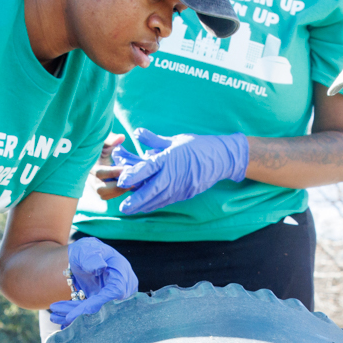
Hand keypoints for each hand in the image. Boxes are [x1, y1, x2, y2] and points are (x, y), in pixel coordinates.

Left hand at [48, 237, 138, 327]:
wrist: (83, 256)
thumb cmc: (87, 250)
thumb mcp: (88, 249)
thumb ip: (92, 257)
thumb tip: (99, 267)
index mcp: (122, 274)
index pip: (112, 292)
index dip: (94, 304)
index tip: (73, 315)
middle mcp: (120, 289)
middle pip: (101, 306)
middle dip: (77, 312)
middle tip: (54, 315)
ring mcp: (111, 299)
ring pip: (92, 311)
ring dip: (72, 314)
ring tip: (52, 316)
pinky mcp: (101, 304)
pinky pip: (88, 312)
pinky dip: (74, 315)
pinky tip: (59, 319)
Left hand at [91, 130, 248, 215]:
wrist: (220, 159)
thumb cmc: (197, 146)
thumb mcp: (175, 140)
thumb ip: (154, 139)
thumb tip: (136, 132)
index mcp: (169, 158)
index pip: (148, 168)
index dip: (134, 175)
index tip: (121, 181)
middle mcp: (174, 174)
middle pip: (151, 190)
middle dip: (136, 200)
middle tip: (122, 207)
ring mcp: (180, 186)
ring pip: (158, 199)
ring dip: (143, 206)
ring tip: (130, 210)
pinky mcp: (185, 193)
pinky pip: (167, 201)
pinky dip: (155, 205)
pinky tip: (146, 208)